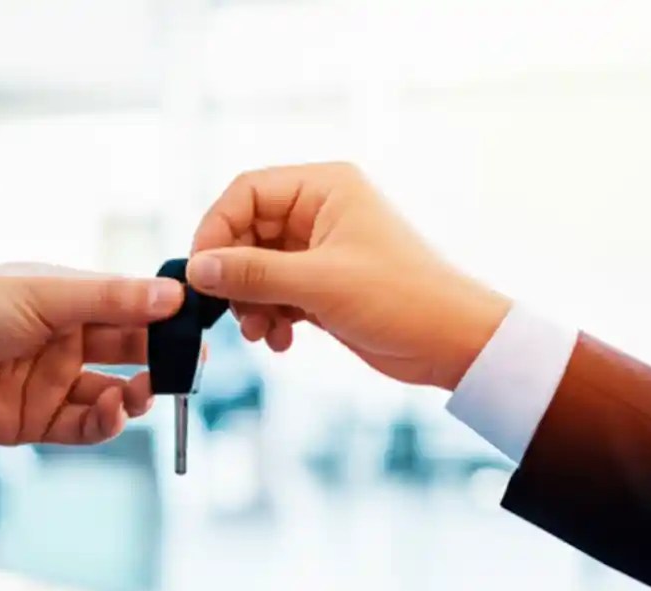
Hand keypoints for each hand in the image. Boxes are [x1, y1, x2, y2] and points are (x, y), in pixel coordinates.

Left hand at [0, 263, 183, 445]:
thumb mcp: (49, 295)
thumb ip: (113, 300)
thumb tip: (175, 295)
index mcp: (67, 298)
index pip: (129, 305)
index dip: (163, 315)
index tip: (195, 323)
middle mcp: (65, 339)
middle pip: (129, 350)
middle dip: (160, 359)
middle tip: (187, 368)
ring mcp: (53, 381)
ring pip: (114, 392)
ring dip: (136, 394)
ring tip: (143, 392)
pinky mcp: (39, 420)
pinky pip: (87, 425)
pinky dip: (107, 422)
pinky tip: (113, 411)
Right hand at [187, 162, 510, 389]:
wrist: (453, 343)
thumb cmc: (402, 298)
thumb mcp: (319, 284)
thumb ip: (253, 274)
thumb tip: (197, 270)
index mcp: (325, 188)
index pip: (246, 192)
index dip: (215, 229)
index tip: (201, 272)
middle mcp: (319, 211)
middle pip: (246, 232)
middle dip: (235, 275)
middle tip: (230, 310)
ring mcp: (320, 249)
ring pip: (257, 268)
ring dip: (250, 302)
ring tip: (260, 332)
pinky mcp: (323, 284)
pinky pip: (276, 293)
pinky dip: (270, 316)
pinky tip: (281, 340)